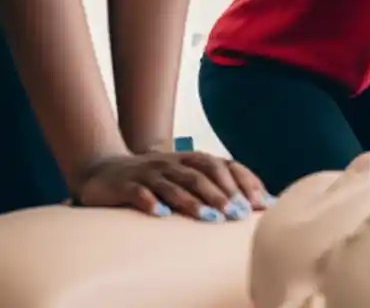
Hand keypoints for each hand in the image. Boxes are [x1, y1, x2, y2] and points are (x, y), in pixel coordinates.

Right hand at [75, 151, 269, 220]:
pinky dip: (151, 202)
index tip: (258, 203)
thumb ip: (216, 186)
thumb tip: (259, 202)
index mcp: (190, 159)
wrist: (102, 171)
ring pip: (174, 184)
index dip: (241, 181)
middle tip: (238, 214)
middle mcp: (172, 162)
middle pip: (201, 175)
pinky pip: (138, 192)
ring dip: (193, 201)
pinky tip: (162, 215)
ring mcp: (148, 172)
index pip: (222, 165)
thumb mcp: (185, 178)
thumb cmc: (155, 180)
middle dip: (222, 194)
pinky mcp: (124, 185)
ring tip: (210, 217)